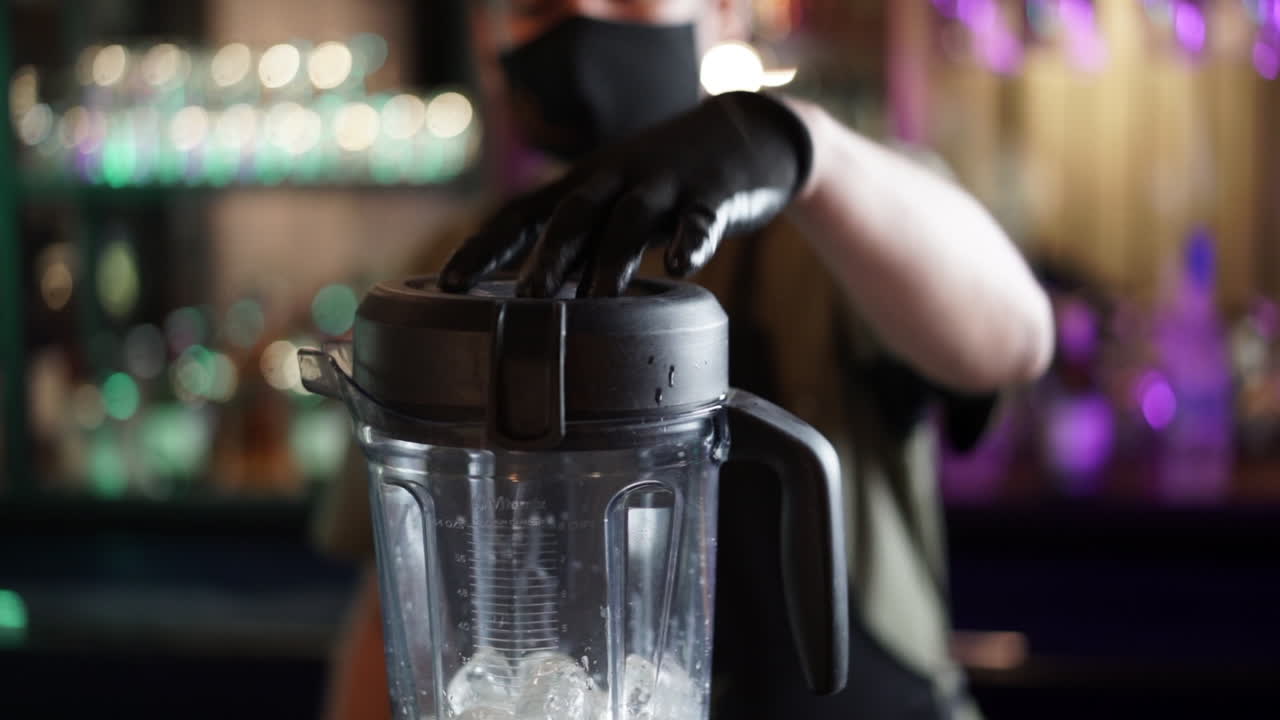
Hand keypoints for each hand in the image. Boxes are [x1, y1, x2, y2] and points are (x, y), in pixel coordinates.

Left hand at [439, 91, 812, 296]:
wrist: (741, 134)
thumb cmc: (660, 187)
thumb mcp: (609, 208)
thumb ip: (576, 251)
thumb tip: (531, 313)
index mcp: (579, 186)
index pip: (519, 214)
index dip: (483, 248)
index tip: (447, 287)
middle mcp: (612, 180)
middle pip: (571, 214)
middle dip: (548, 257)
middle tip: (527, 301)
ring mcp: (662, 184)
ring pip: (630, 218)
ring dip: (613, 259)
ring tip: (602, 302)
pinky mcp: (712, 194)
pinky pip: (699, 217)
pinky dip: (691, 241)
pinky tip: (682, 269)